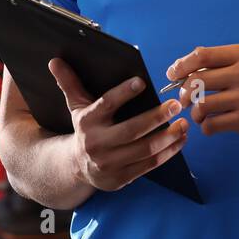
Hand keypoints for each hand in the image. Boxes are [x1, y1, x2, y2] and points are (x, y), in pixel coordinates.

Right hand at [48, 58, 188, 192]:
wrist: (76, 166)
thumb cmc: (84, 129)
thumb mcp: (76, 106)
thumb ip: (69, 83)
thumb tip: (55, 61)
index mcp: (87, 121)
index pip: (107, 104)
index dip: (123, 93)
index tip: (142, 82)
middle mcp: (97, 143)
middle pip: (131, 130)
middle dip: (157, 117)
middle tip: (176, 104)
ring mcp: (109, 163)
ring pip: (144, 150)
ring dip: (168, 137)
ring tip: (184, 123)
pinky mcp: (122, 178)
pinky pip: (149, 165)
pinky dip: (168, 152)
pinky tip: (180, 139)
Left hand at [168, 44, 238, 143]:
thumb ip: (217, 64)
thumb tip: (178, 72)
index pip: (202, 55)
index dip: (181, 65)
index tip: (172, 75)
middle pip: (197, 81)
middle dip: (184, 93)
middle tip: (185, 100)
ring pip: (202, 105)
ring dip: (195, 113)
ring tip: (200, 114)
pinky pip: (211, 125)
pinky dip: (205, 127)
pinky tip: (211, 125)